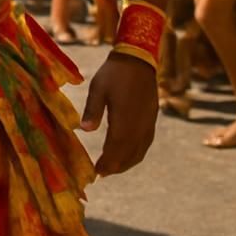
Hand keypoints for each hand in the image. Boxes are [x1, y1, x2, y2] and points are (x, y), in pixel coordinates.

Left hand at [82, 53, 158, 175]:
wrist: (139, 61)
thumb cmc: (114, 73)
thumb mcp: (98, 89)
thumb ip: (92, 110)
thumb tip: (84, 130)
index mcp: (125, 119)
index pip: (117, 148)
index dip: (108, 162)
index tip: (97, 173)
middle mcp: (140, 126)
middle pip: (129, 154)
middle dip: (116, 166)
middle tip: (102, 174)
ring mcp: (148, 124)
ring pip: (140, 151)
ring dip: (127, 162)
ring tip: (112, 168)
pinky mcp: (152, 120)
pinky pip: (146, 143)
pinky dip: (136, 153)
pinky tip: (128, 154)